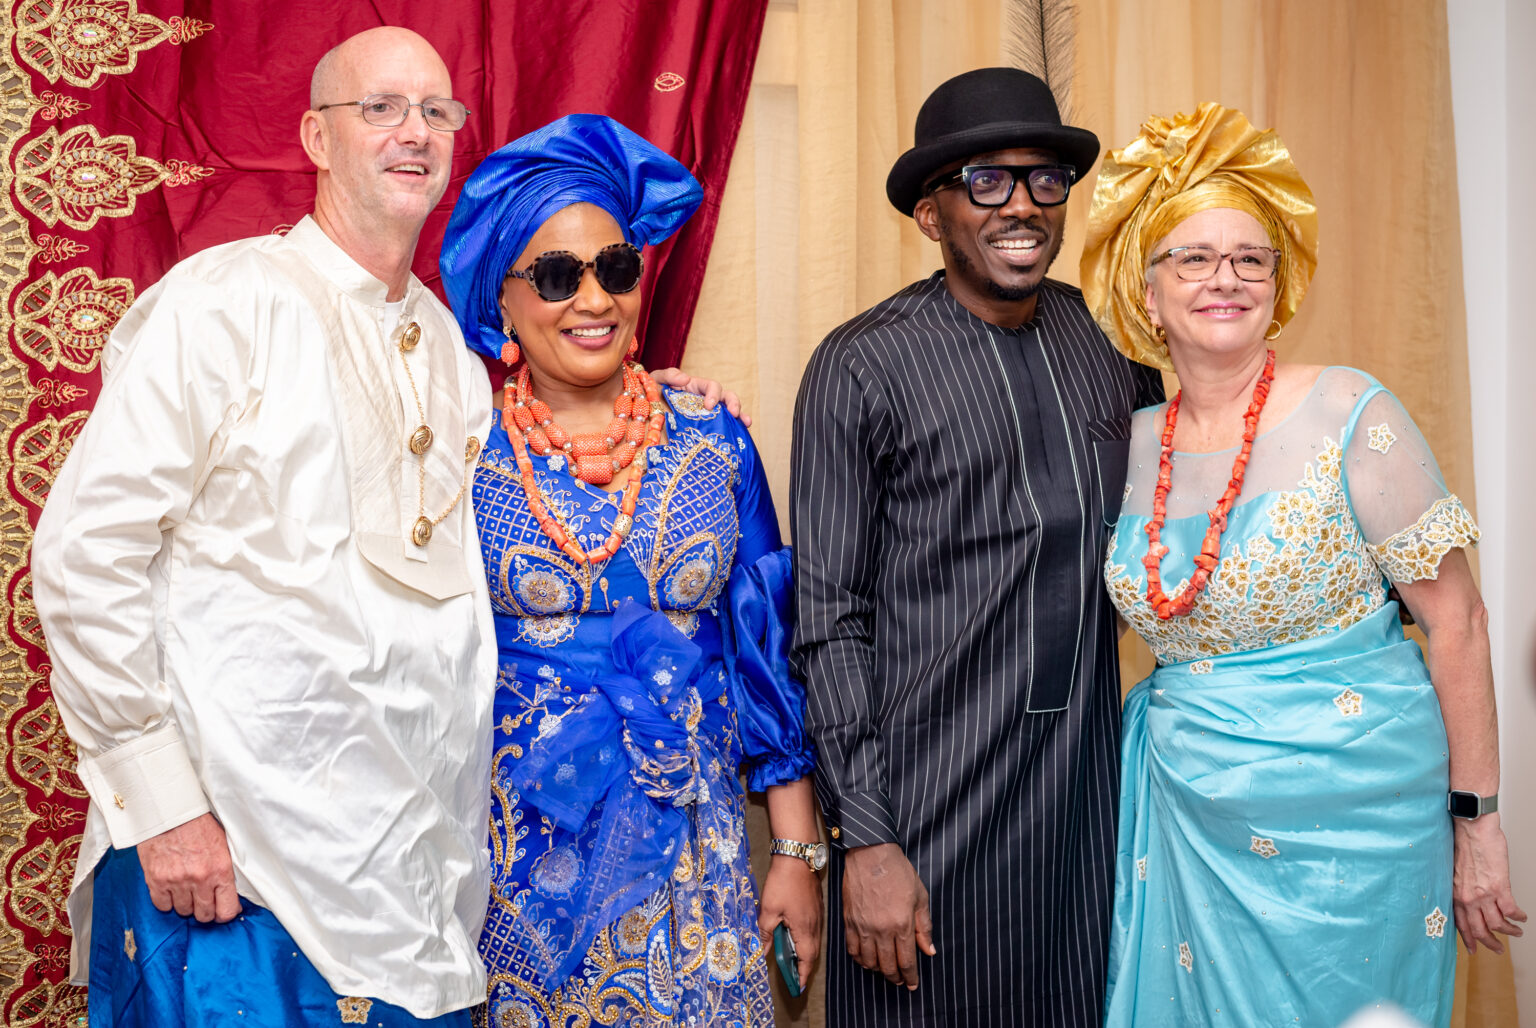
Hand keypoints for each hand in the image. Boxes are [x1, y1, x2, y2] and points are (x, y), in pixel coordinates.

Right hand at [137, 812, 241, 922]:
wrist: (170, 811)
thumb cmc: (199, 825)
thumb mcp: (224, 844)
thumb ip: (226, 870)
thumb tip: (232, 895)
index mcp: (221, 869)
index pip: (226, 910)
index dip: (225, 913)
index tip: (223, 909)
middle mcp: (200, 878)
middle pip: (204, 915)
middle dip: (205, 909)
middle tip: (203, 898)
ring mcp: (176, 881)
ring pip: (183, 911)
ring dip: (186, 903)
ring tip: (187, 888)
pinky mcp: (156, 880)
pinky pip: (162, 906)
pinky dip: (167, 901)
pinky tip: (171, 889)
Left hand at [647, 367, 750, 426]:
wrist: (643, 414)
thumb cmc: (650, 394)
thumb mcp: (656, 380)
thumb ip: (669, 375)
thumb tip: (686, 378)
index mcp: (696, 388)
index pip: (712, 386)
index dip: (713, 394)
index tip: (708, 406)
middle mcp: (705, 400)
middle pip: (727, 398)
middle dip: (733, 404)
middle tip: (734, 414)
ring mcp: (708, 416)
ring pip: (730, 413)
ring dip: (740, 417)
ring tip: (746, 424)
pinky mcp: (707, 430)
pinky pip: (723, 429)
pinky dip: (734, 432)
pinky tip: (741, 437)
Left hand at [758, 854, 823, 988]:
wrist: (797, 855)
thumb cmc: (783, 882)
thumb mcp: (768, 910)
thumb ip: (766, 933)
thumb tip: (762, 951)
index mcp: (805, 929)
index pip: (807, 960)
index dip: (802, 975)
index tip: (798, 987)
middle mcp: (815, 924)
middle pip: (811, 952)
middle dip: (802, 966)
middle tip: (792, 976)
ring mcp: (817, 914)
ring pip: (812, 940)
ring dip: (803, 951)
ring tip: (789, 958)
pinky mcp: (815, 905)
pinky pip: (812, 928)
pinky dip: (804, 937)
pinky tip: (792, 934)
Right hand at [841, 842, 934, 989]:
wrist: (871, 854)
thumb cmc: (898, 872)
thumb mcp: (920, 897)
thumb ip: (924, 927)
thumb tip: (929, 951)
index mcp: (902, 925)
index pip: (907, 961)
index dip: (910, 977)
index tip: (912, 984)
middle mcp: (881, 930)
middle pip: (887, 966)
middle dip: (895, 977)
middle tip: (899, 980)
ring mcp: (863, 927)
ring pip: (869, 962)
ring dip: (877, 970)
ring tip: (884, 968)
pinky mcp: (849, 921)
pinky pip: (852, 950)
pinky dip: (860, 959)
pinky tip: (866, 959)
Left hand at [1452, 814, 1526, 952]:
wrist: (1472, 829)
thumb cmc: (1464, 845)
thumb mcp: (1455, 873)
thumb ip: (1461, 888)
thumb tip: (1469, 899)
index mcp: (1455, 894)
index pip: (1460, 924)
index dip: (1468, 940)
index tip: (1473, 950)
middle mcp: (1468, 898)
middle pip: (1480, 930)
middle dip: (1491, 943)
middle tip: (1498, 949)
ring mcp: (1484, 894)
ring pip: (1498, 924)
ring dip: (1510, 931)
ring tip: (1516, 931)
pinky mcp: (1500, 887)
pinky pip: (1511, 911)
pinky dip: (1518, 917)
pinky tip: (1522, 917)